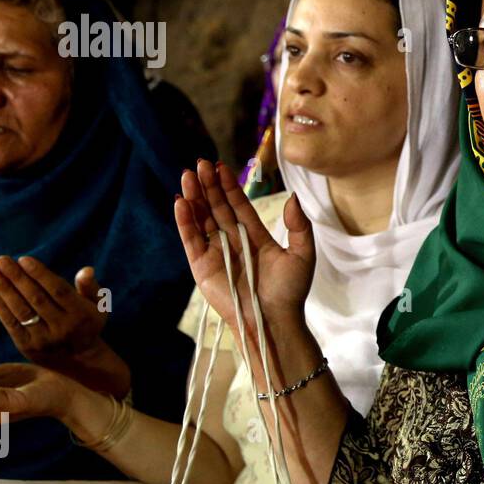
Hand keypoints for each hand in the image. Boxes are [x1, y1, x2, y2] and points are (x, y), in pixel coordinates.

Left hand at [0, 256, 128, 398]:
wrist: (79, 360)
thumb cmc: (85, 323)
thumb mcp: (98, 306)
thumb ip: (90, 287)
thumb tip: (86, 270)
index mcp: (81, 315)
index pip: (58, 290)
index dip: (40, 274)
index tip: (24, 259)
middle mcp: (63, 328)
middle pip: (36, 299)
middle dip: (17, 278)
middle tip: (1, 260)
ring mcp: (44, 339)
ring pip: (22, 311)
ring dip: (5, 290)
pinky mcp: (28, 347)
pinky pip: (12, 324)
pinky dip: (1, 306)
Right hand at [174, 159, 315, 348]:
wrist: (273, 320)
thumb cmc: (290, 291)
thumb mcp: (302, 254)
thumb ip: (299, 226)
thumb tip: (293, 197)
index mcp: (255, 237)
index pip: (239, 206)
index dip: (230, 186)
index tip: (221, 166)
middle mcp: (233, 242)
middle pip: (217, 208)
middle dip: (209, 185)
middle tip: (201, 163)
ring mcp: (216, 253)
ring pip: (201, 219)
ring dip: (194, 197)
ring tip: (188, 175)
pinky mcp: (201, 266)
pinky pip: (191, 239)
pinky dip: (185, 221)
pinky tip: (181, 201)